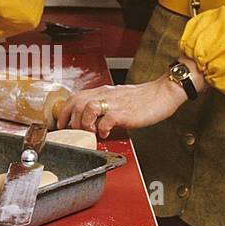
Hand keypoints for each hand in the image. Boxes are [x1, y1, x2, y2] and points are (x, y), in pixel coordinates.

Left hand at [55, 74, 193, 138]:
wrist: (162, 93)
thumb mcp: (118, 98)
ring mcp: (114, 103)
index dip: (64, 112)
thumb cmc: (143, 98)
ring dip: (85, 123)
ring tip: (90, 132)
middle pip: (76, 102)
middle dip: (70, 120)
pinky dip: (102, 129)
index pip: (75, 97)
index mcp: (102, 92)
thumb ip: (104, 106)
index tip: (62, 124)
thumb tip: (92, 120)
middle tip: (75, 132)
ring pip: (87, 108)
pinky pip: (106, 120)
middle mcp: (105, 95)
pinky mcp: (124, 112)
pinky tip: (106, 134)